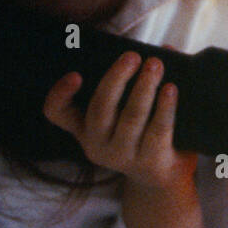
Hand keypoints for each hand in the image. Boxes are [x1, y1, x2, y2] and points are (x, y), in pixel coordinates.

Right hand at [43, 51, 196, 194]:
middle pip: (100, 108)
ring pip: (131, 117)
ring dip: (144, 87)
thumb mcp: (126, 112)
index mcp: (84, 127)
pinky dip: (164, 107)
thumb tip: (167, 49)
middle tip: (132, 56)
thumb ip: (139, 81)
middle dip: (116, 78)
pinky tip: (170, 89)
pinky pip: (157, 130)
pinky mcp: (148, 161)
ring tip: (155, 65)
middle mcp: (97, 144)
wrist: (162, 178)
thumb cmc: (142, 133)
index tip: (76, 74)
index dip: (60, 94)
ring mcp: (123, 156)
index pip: (57, 112)